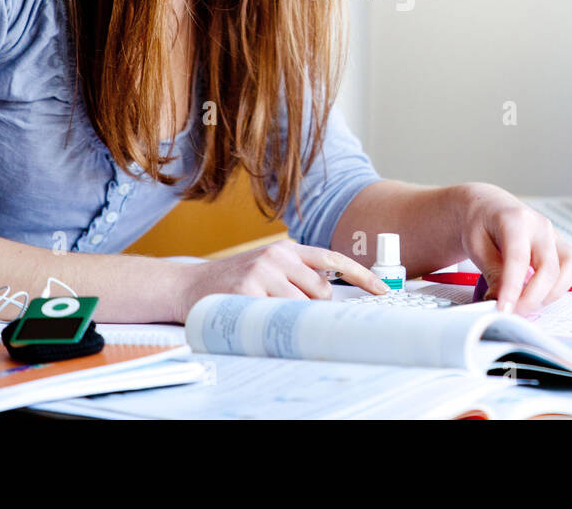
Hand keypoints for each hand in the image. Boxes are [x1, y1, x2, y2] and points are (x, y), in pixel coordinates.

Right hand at [169, 239, 390, 320]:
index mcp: (287, 249)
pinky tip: (254, 317)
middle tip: (287, 310)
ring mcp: (264, 271)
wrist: (188, 287)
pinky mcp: (250, 288)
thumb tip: (330, 299)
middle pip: (321, 290)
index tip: (382, 292)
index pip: (333, 260)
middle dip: (312, 306)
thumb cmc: (233, 283)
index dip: (362, 276)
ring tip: (265, 312)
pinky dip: (272, 323)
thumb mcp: (267, 270)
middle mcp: (278, 255)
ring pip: (303, 305)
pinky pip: (279, 315)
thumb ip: (296, 276)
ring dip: (290, 316)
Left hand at [456, 182, 571, 315]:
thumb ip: (492, 271)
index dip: (513, 288)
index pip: (518, 259)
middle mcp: (541, 226)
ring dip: (554, 292)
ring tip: (531, 302)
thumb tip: (501, 299)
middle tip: (514, 312)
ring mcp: (555, 235)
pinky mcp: (563, 245)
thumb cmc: (481, 222)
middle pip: (550, 267)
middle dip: (533, 297)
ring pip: (571, 267)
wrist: (488, 207)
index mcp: (516, 220)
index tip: (504, 308)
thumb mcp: (476, 244)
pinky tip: (553, 289)